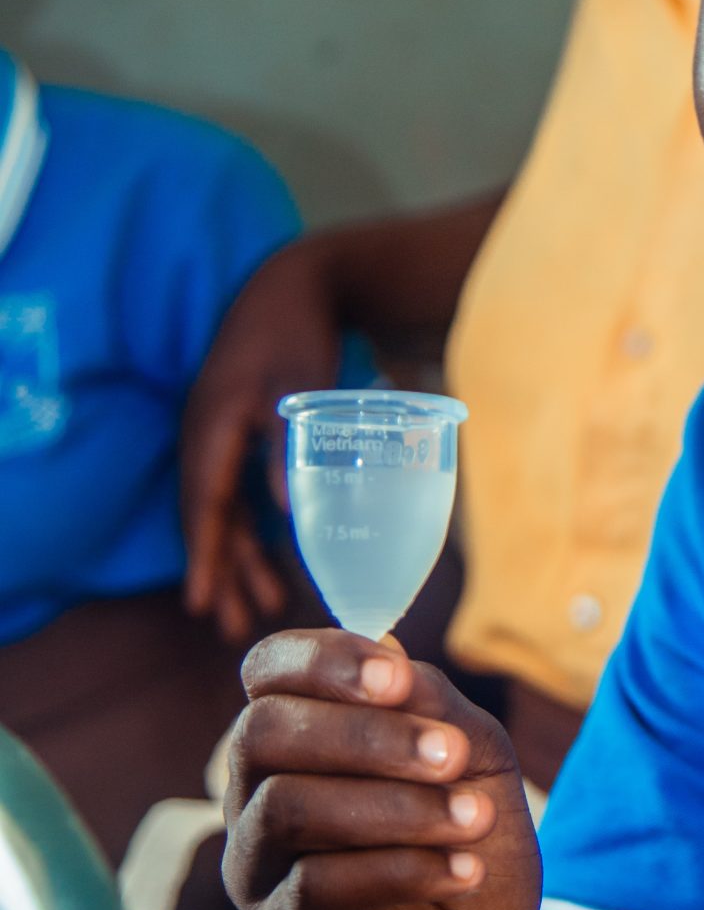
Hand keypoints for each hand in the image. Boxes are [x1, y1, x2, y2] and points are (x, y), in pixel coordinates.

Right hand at [181, 237, 343, 642]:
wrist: (294, 283)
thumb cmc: (298, 334)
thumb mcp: (297, 388)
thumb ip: (290, 449)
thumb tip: (285, 514)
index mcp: (213, 427)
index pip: (204, 504)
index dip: (204, 557)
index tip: (199, 605)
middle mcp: (208, 436)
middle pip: (210, 518)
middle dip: (221, 573)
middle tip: (231, 626)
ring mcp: (222, 435)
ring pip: (226, 509)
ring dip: (240, 557)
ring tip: (258, 607)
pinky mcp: (240, 432)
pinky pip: (238, 491)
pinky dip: (253, 528)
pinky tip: (273, 560)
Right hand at [225, 634, 541, 909]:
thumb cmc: (470, 848)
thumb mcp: (477, 762)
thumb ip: (434, 706)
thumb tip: (388, 647)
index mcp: (299, 739)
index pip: (267, 672)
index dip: (322, 660)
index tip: (399, 677)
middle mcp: (256, 798)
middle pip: (264, 733)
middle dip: (365, 735)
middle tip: (452, 755)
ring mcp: (258, 871)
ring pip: (288, 807)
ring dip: (396, 806)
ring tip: (474, 818)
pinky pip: (317, 886)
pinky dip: (405, 869)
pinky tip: (464, 871)